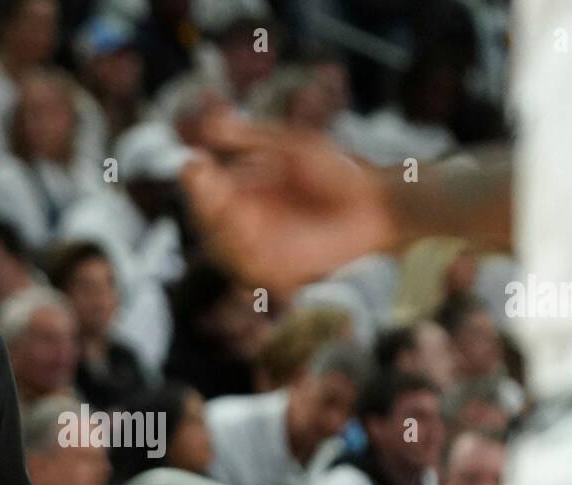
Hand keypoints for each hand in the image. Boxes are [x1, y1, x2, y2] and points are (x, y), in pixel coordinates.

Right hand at [181, 111, 395, 295]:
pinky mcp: (276, 273)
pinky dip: (244, 260)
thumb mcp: (289, 145)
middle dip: (204, 207)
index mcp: (239, 188)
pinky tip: (248, 240)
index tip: (194, 165)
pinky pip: (248, 273)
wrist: (376, 204)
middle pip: (205, 222)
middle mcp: (241, 220)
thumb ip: (249, 137)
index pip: (204, 187)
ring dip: (221, 234)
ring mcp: (257, 249)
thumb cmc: (336, 170)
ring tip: (232, 215)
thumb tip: (207, 124)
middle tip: (212, 190)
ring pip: (221, 249)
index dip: (196, 179)